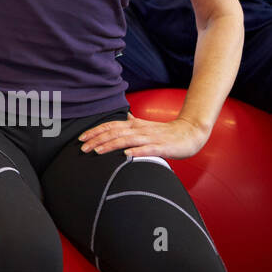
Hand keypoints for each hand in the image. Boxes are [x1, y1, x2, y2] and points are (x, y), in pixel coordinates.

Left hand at [79, 112, 208, 159]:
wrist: (190, 133)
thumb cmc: (165, 132)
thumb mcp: (146, 125)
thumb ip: (133, 122)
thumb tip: (124, 116)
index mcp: (134, 124)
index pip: (110, 126)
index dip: (95, 131)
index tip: (81, 138)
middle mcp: (139, 129)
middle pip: (114, 132)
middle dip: (97, 140)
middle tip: (82, 148)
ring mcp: (150, 138)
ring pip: (127, 140)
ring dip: (111, 145)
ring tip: (98, 151)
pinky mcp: (162, 147)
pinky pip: (148, 149)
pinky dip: (136, 151)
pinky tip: (126, 155)